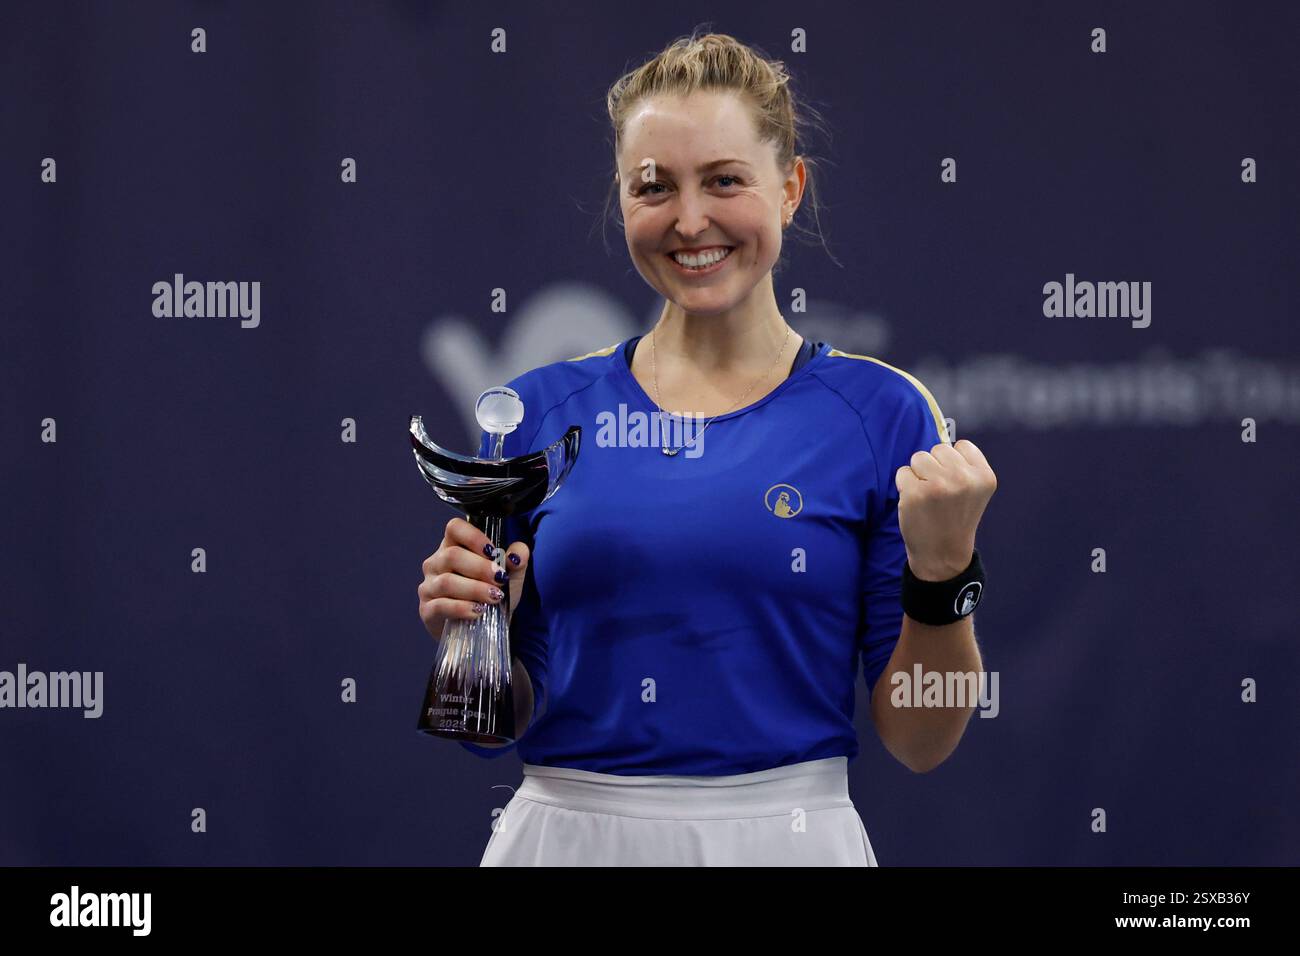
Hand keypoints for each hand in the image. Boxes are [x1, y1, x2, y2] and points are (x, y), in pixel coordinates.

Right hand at [418, 517, 531, 639]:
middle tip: (500, 579)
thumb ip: (516, 562)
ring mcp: (429, 587)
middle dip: (480, 568)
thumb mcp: (510, 578)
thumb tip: (518, 552)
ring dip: (474, 589)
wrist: (484, 631)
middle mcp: (436, 564)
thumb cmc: (492, 596)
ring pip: (446, 582)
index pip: (454, 528)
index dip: (473, 536)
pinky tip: (478, 611)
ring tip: (494, 597)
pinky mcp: (427, 610)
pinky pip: (441, 606)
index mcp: (453, 547)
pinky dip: (461, 608)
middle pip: (452, 556)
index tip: (493, 552)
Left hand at [895, 439, 996, 580]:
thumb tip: (941, 426)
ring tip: (928, 498)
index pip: (961, 446)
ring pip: (918, 457)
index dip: (953, 464)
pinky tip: (916, 504)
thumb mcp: (971, 489)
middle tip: (940, 496)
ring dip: (918, 474)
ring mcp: (939, 486)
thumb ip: (963, 462)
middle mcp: (964, 479)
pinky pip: (903, 472)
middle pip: (938, 449)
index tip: (956, 487)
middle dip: (934, 468)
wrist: (942, 554)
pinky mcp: (915, 494)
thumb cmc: (954, 517)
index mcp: (984, 476)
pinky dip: (905, 486)